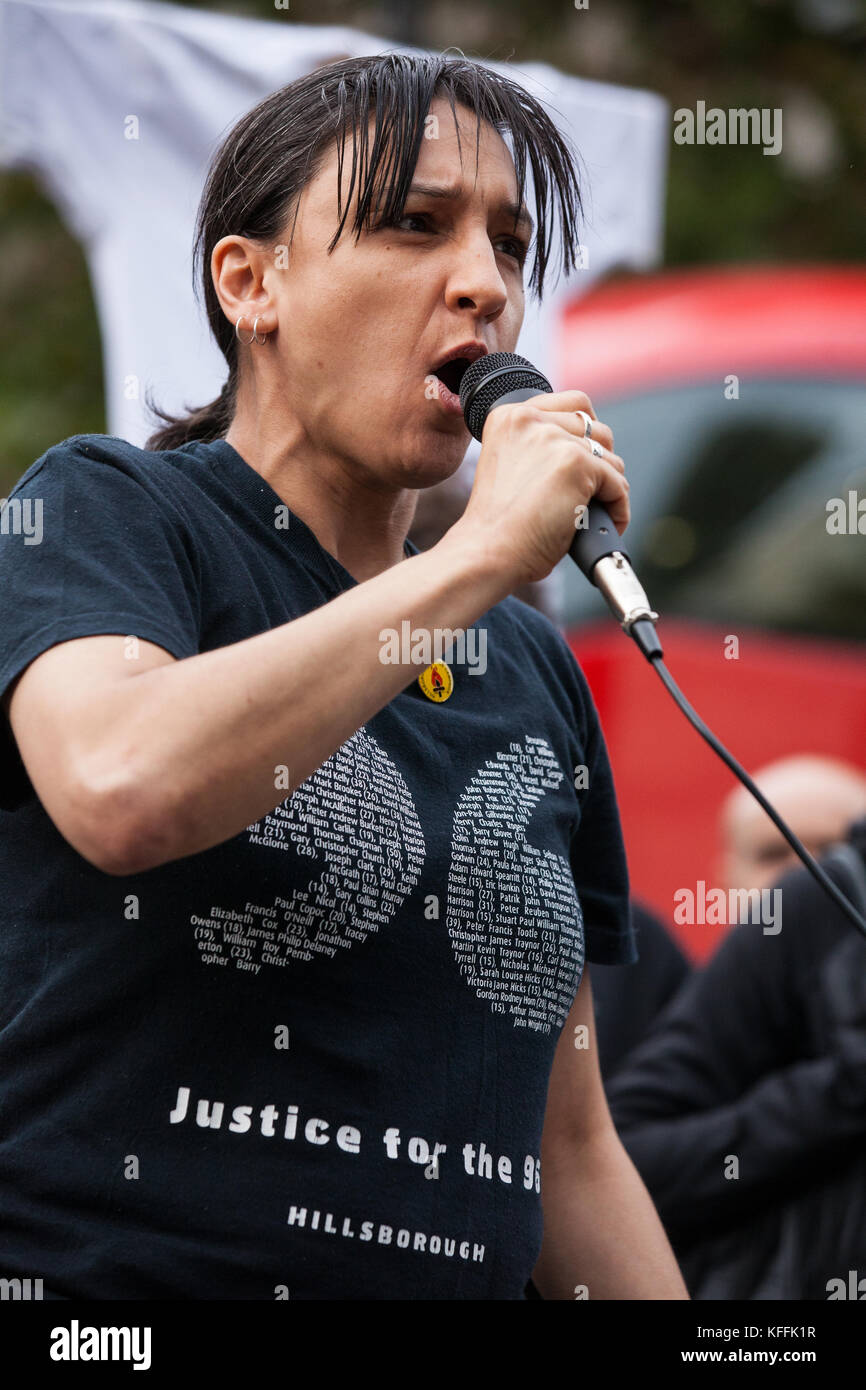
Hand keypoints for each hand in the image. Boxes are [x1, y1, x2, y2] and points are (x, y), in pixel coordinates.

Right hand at [453, 389, 629, 587]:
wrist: (489, 552)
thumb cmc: (498, 526)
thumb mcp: (512, 468)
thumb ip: (541, 448)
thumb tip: (592, 449)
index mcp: (509, 416)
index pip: (573, 403)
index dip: (587, 433)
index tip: (584, 460)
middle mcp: (530, 420)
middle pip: (597, 429)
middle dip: (600, 463)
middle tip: (590, 493)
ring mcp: (553, 439)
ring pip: (611, 458)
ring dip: (610, 487)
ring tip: (595, 513)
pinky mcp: (576, 463)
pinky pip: (618, 483)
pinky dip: (618, 508)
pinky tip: (607, 524)